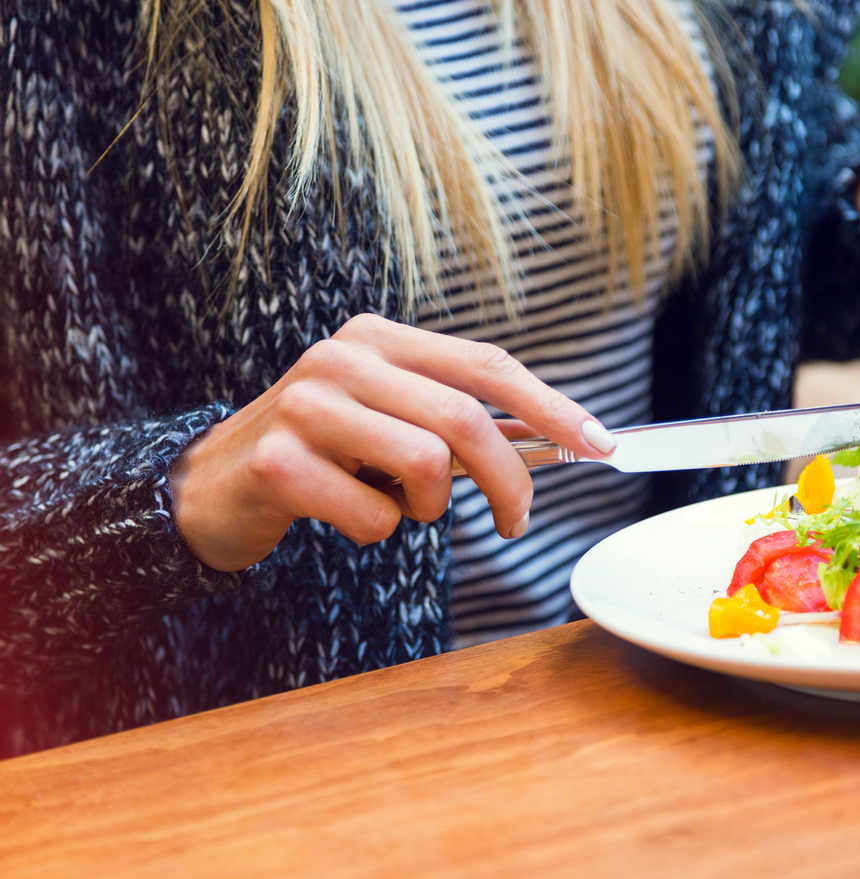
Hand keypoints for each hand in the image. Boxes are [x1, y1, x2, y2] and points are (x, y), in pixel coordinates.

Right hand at [169, 315, 616, 571]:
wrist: (214, 485)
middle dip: (509, 480)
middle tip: (515, 521)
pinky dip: (378, 531)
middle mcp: (342, 358)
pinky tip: (346, 516)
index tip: (600, 444)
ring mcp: (306, 405)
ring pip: (425, 465)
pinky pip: (375, 516)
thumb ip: (454, 418)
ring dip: (428, 508)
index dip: (551, 405)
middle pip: (465, 418)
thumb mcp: (387, 418)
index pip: (485, 365)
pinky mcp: (279, 462)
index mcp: (378, 338)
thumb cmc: (323, 452)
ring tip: (397, 505)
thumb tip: (554, 439)